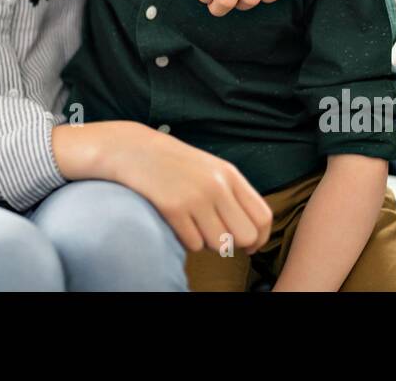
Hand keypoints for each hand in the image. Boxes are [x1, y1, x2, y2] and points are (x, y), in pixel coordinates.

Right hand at [55, 121, 272, 254]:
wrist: (132, 149)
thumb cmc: (172, 163)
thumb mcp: (210, 168)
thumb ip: (232, 193)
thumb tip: (253, 230)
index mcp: (230, 174)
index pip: (262, 216)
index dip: (260, 238)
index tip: (249, 245)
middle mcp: (217, 185)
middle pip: (245, 236)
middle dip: (234, 244)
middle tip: (217, 236)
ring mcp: (195, 196)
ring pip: (219, 244)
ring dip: (207, 242)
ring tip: (193, 224)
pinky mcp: (173, 208)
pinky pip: (193, 244)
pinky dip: (187, 241)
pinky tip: (177, 223)